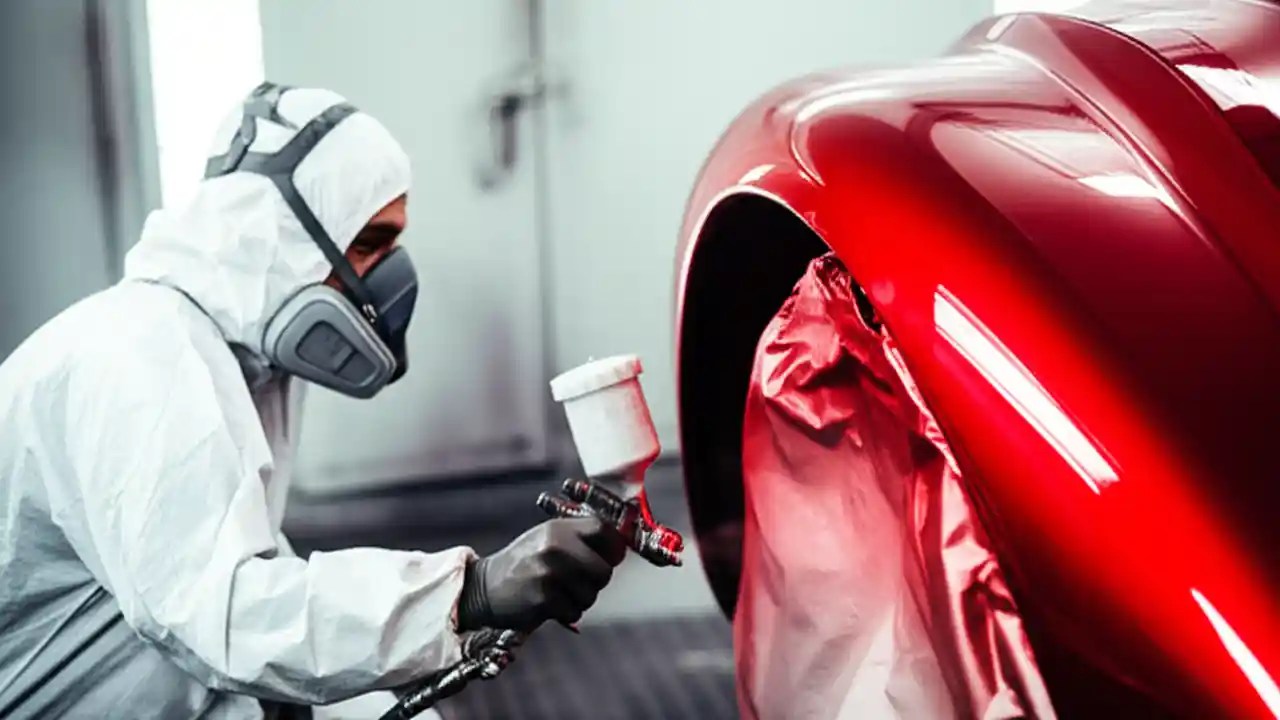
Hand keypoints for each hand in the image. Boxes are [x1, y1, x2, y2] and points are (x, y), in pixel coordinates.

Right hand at [457, 517, 625, 631]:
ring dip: (581, 600)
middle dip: (597, 581)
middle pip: (604, 570)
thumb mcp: (548, 538)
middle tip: (581, 582)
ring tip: (559, 593)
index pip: (604, 530)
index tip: (610, 558)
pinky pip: (575, 612)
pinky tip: (549, 605)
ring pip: (591, 594)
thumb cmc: (525, 563)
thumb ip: (580, 539)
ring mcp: (549, 574)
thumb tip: (621, 550)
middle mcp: (554, 547)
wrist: (485, 587)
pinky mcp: (543, 600)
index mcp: (558, 528)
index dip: (614, 547)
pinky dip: (567, 613)